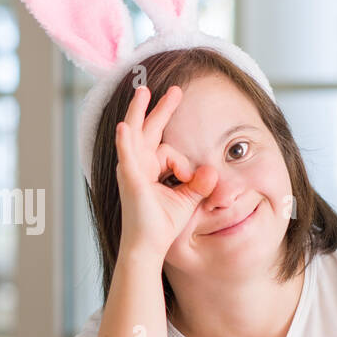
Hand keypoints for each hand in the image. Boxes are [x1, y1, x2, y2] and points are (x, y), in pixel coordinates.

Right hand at [114, 85, 218, 260]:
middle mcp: (136, 165)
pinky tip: (123, 127)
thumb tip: (213, 171)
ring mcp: (131, 170)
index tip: (190, 178)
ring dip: (139, 111)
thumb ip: (200, 183)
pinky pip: (127, 155)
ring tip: (143, 91)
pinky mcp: (130, 179)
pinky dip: (125, 140)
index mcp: (148, 168)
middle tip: (174, 90)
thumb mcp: (187, 199)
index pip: (166, 149)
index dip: (183, 162)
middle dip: (160, 108)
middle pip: (148, 129)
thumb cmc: (162, 225)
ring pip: (138, 134)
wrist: (148, 246)